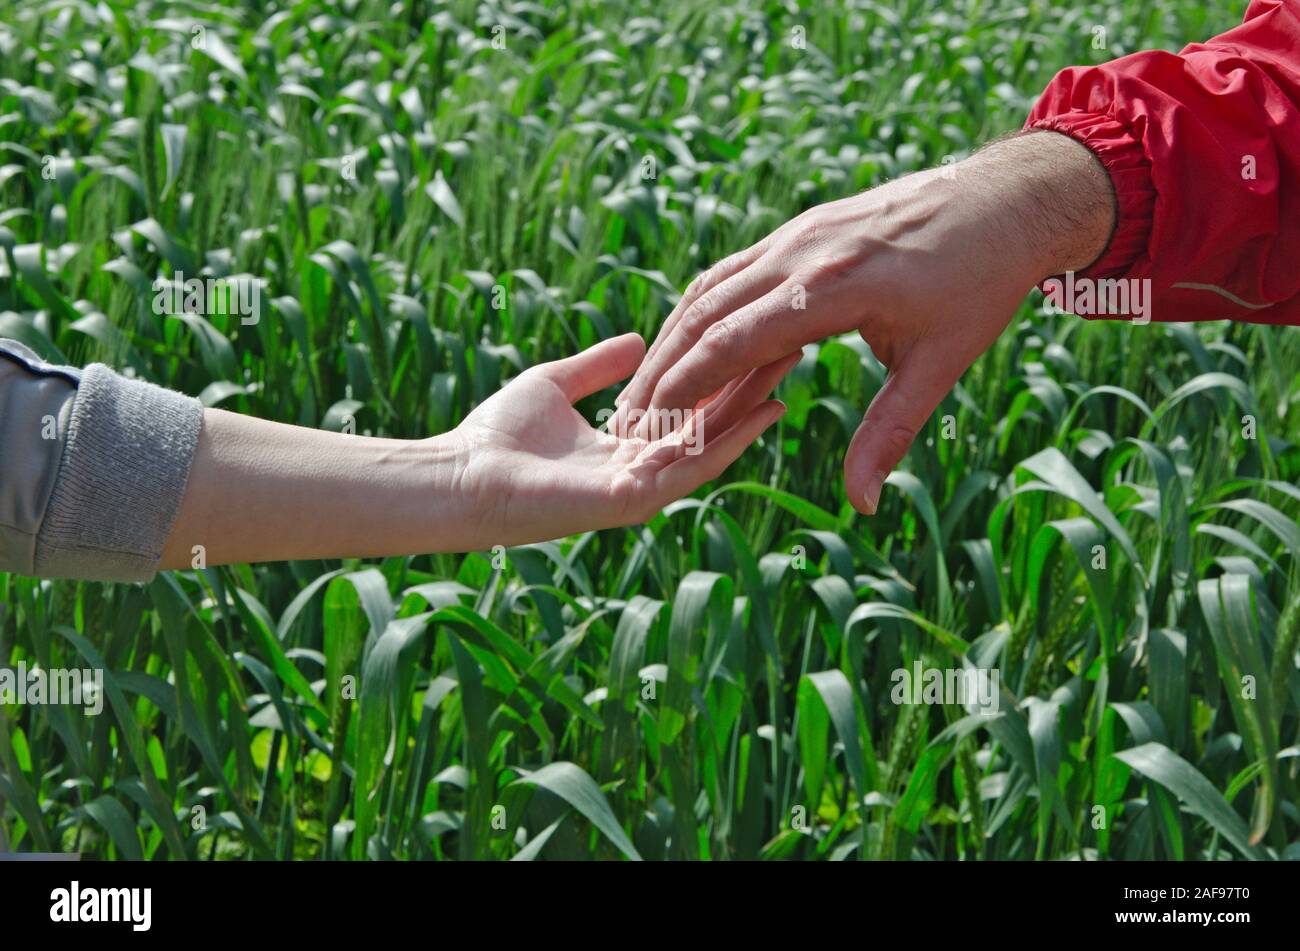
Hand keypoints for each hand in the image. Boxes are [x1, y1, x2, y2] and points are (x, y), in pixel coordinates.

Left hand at [160, 334, 785, 571]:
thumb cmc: (495, 436)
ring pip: (712, 446)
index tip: (754, 340)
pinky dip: (730, 439)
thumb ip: (596, 366)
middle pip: (710, 428)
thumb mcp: (555, 384)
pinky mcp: (633, 499)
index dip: (722, 378)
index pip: (688, 412)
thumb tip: (636, 340)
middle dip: (749, 389)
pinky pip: (692, 467)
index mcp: (625, 449)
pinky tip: (762, 410)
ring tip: (789, 370)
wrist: (460, 476)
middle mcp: (641, 473)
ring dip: (751, 409)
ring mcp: (642, 491)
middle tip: (792, 349)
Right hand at [615, 131, 1114, 513]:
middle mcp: (801, 254)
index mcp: (830, 288)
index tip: (649, 424)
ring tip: (646, 385)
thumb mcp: (939, 364)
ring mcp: (796, 234)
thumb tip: (862, 503)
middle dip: (662, 368)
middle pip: (705, 313)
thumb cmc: (979, 283)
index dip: (685, 385)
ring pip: (711, 287)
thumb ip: (890, 432)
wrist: (1004, 199)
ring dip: (673, 336)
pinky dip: (703, 307)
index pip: (732, 341)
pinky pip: (734, 269)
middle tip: (629, 416)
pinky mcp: (801, 228)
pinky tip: (690, 337)